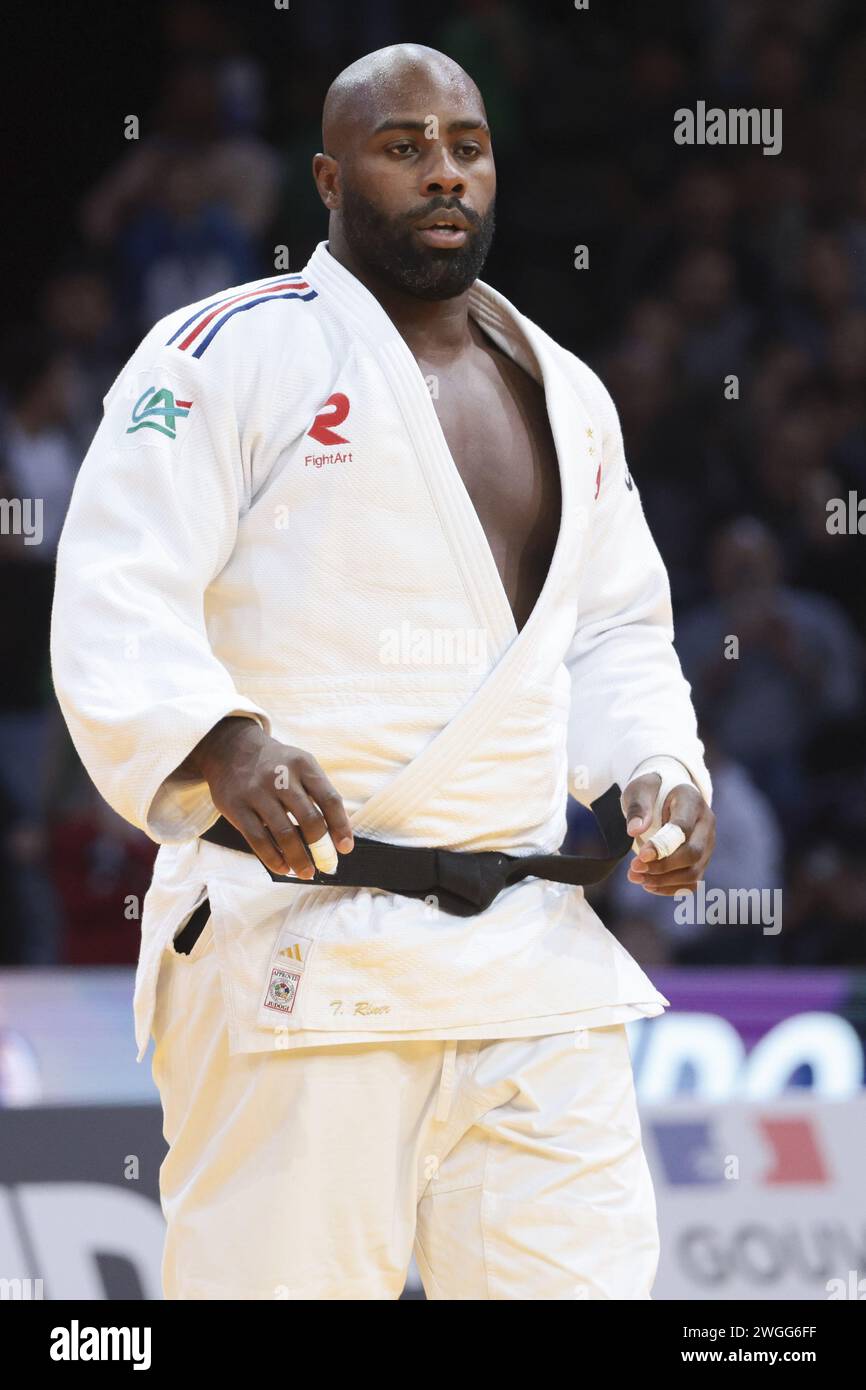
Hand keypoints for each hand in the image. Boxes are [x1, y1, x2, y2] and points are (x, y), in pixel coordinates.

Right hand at [186, 717, 353, 878]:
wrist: (231, 749)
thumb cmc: (277, 765)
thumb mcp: (301, 765)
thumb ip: (319, 794)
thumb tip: (338, 835)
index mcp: (303, 765)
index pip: (329, 799)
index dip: (341, 826)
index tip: (345, 848)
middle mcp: (281, 777)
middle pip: (309, 819)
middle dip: (321, 848)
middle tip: (327, 865)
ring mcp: (256, 792)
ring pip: (284, 833)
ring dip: (299, 859)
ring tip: (307, 873)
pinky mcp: (236, 807)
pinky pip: (258, 839)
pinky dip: (273, 858)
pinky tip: (283, 868)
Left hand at [622, 775, 714, 895]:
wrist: (667, 794)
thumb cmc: (652, 791)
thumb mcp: (640, 790)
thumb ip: (638, 807)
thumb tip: (634, 830)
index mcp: (692, 801)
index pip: (683, 828)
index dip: (662, 846)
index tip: (641, 856)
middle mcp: (706, 824)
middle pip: (693, 853)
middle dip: (662, 866)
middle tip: (634, 869)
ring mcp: (707, 843)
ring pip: (693, 872)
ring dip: (663, 881)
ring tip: (635, 877)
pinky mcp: (702, 859)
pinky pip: (691, 882)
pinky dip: (670, 888)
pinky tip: (648, 885)